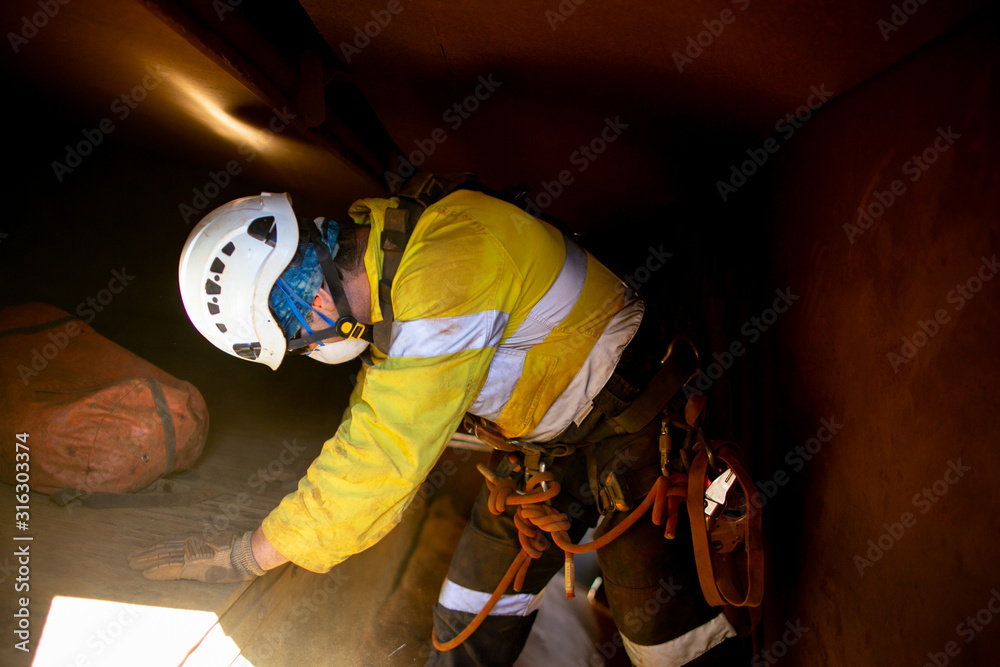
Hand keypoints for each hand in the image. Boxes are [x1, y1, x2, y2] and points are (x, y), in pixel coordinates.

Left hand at [128, 531, 264, 582]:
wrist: (244, 555)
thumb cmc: (236, 552)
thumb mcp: (218, 547)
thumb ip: (207, 549)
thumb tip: (203, 551)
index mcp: (195, 542)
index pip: (170, 544)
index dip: (155, 547)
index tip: (143, 550)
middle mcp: (190, 547)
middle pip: (163, 549)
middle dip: (145, 554)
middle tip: (130, 558)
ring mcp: (190, 556)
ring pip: (163, 557)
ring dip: (146, 561)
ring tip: (133, 564)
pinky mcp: (192, 567)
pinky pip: (170, 569)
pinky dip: (157, 571)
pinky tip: (146, 574)